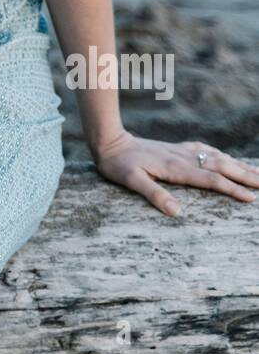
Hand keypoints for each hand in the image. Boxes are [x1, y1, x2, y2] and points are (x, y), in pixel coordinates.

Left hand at [91, 131, 258, 216]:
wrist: (110, 142)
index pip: (211, 180)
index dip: (232, 189)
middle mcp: (183, 158)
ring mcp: (181, 152)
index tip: (251, 198)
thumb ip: (153, 194)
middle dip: (245, 176)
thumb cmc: (119, 165)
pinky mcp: (176, 149)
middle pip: (221, 166)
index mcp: (176, 168)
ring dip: (238, 165)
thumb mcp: (131, 181)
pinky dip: (222, 155)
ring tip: (258, 173)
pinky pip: (206, 150)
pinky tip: (228, 158)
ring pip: (217, 157)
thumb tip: (176, 212)